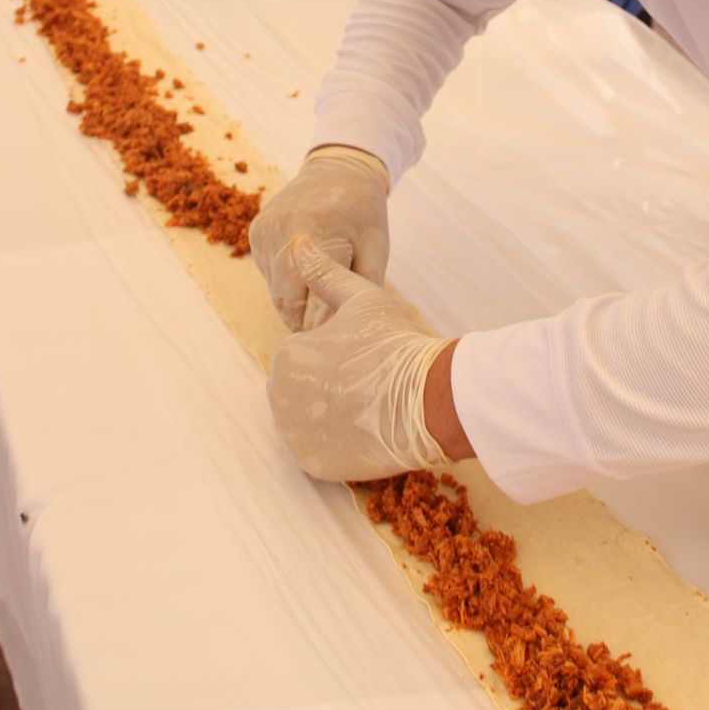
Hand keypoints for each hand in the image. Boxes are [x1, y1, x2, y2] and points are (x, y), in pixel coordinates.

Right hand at [249, 146, 388, 329]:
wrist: (338, 169)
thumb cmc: (364, 212)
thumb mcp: (376, 248)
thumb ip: (361, 289)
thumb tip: (348, 329)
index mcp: (319, 234)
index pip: (314, 301)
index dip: (326, 326)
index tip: (339, 338)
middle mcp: (284, 232)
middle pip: (287, 302)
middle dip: (308, 320)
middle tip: (331, 326)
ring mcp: (264, 231)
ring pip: (276, 292)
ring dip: (297, 301)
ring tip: (322, 291)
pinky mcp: (255, 232)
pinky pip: (269, 275)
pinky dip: (287, 282)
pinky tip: (307, 268)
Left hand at [267, 240, 450, 482]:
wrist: (428, 401)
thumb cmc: (396, 343)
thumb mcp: (361, 298)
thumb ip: (323, 273)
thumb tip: (297, 243)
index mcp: (288, 356)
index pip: (305, 355)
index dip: (339, 353)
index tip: (366, 355)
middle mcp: (280, 398)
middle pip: (303, 389)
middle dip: (330, 385)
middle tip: (370, 380)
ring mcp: (295, 436)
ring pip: (309, 420)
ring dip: (331, 414)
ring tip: (370, 404)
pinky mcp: (313, 465)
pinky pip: (319, 451)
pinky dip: (337, 444)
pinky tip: (365, 430)